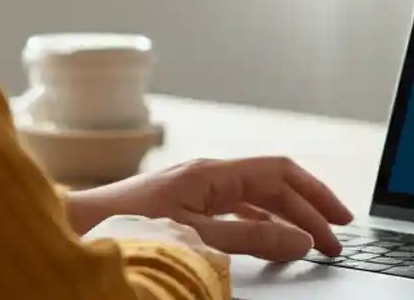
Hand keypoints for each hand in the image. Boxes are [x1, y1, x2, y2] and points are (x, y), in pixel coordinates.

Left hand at [66, 157, 353, 260]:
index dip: (316, 195)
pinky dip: (261, 223)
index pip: (281, 173)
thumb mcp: (199, 238)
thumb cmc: (128, 228)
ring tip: (310, 238)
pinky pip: (236, 207)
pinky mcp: (183, 204)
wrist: (74, 229)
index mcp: (213, 172)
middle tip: (336, 238)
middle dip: (309, 209)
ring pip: (256, 196)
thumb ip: (252, 241)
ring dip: (287, 216)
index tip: (340, 221)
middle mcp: (207, 174)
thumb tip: (301, 240)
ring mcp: (194, 188)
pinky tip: (267, 238)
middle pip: (273, 184)